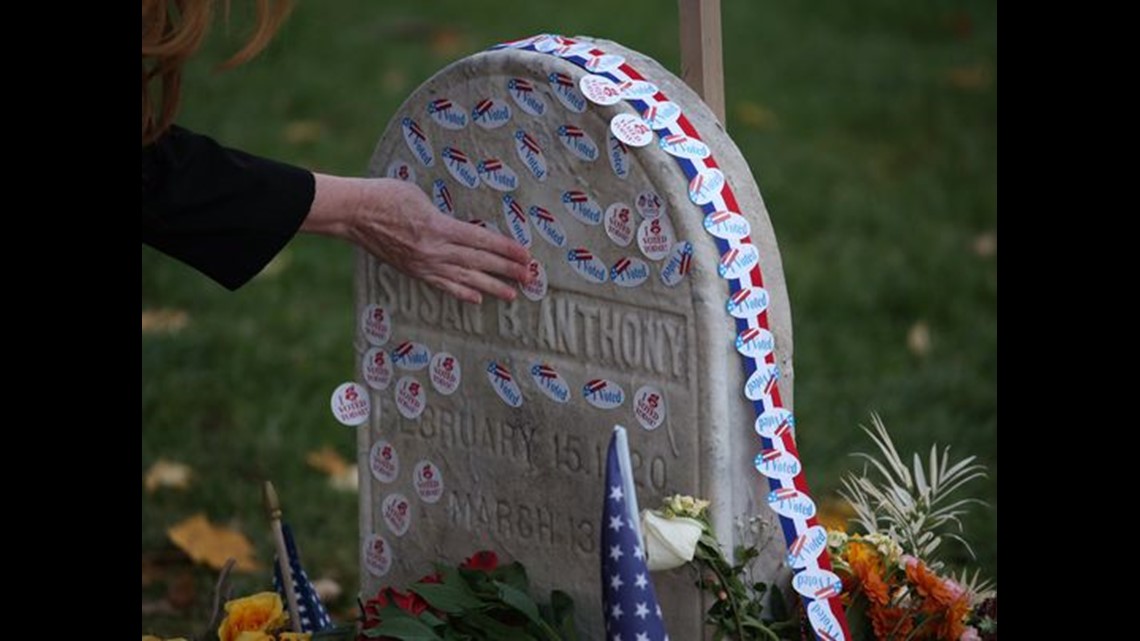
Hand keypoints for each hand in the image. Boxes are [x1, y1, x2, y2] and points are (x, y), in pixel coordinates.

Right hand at [303, 174, 532, 303]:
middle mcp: (435, 250)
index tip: (526, 255)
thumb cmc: (385, 195)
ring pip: (465, 278)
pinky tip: (476, 299)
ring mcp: (424, 264)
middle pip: (479, 262)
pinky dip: (461, 293)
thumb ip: (444, 217)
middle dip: (507, 270)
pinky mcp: (413, 271)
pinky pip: (442, 285)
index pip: (482, 240)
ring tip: (512, 295)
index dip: (507, 249)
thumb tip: (461, 228)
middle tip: (529, 277)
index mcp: (439, 227)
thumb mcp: (421, 197)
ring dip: (491, 287)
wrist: (353, 213)